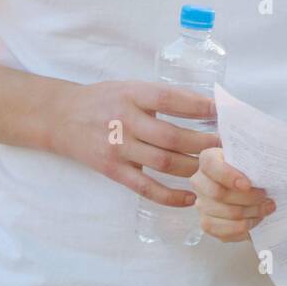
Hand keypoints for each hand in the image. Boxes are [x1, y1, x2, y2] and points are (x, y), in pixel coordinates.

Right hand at [48, 79, 218, 206]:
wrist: (61, 117)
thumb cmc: (103, 100)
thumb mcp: (129, 87)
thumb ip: (160, 96)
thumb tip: (205, 104)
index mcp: (131, 95)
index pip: (170, 99)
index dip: (198, 106)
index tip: (222, 112)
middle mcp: (124, 121)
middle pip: (172, 136)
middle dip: (203, 143)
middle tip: (225, 146)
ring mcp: (118, 149)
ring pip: (163, 163)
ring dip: (193, 167)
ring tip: (214, 168)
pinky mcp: (113, 171)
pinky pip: (145, 188)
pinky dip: (170, 196)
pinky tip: (190, 198)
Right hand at [191, 147, 275, 241]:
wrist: (250, 188)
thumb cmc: (250, 170)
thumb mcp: (251, 159)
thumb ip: (254, 161)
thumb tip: (265, 172)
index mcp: (208, 159)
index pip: (211, 166)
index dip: (229, 176)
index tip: (248, 184)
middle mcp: (200, 181)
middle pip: (219, 193)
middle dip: (248, 197)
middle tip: (265, 196)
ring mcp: (202, 204)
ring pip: (226, 213)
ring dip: (251, 212)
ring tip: (266, 207)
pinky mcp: (207, 224)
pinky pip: (225, 231)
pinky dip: (245, 226)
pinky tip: (256, 219)